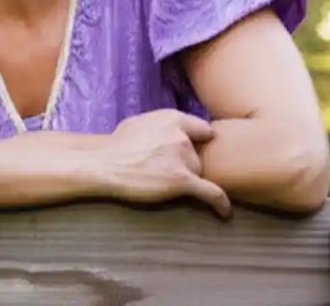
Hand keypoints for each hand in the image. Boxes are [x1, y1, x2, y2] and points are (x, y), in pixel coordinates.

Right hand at [97, 109, 230, 217]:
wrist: (104, 165)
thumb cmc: (116, 146)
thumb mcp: (139, 123)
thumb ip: (162, 126)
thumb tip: (172, 131)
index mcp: (173, 118)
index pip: (203, 130)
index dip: (199, 141)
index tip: (199, 149)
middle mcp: (182, 136)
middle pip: (199, 154)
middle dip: (188, 162)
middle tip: (169, 170)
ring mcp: (184, 158)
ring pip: (200, 172)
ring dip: (189, 178)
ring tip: (170, 186)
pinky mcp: (183, 180)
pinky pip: (212, 193)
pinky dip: (220, 203)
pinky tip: (224, 212)